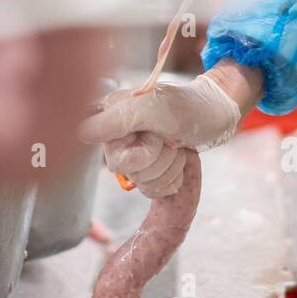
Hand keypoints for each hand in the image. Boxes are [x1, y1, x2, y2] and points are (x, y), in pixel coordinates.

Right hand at [79, 66, 259, 196]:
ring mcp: (132, 154)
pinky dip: (172, 179)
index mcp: (112, 116)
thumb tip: (80, 134)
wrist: (216, 115)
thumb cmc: (188, 106)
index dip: (136, 154)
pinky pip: (152, 191)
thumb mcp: (155, 108)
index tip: (154, 136)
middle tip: (170, 137)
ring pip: (141, 183)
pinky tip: (178, 159)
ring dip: (168, 167)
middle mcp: (117, 136)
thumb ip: (117, 120)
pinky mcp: (148, 169)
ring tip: (177, 144)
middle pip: (127, 171)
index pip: (110, 153)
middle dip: (158, 159)